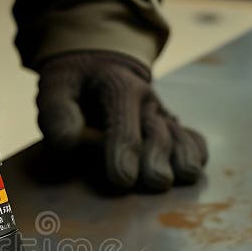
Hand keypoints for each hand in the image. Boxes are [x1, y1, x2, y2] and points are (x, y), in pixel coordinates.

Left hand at [36, 51, 207, 190]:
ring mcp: (162, 115)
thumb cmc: (72, 86)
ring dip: (182, 159)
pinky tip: (191, 170)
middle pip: (158, 132)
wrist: (97, 68)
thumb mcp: (55, 87)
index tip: (123, 179)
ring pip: (181, 137)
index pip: (124, 120)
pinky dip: (196, 154)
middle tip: (157, 182)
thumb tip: (68, 143)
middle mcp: (146, 101)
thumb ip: (57, 112)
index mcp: (118, 87)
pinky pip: (194, 139)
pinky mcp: (172, 128)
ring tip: (178, 179)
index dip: (125, 150)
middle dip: (158, 159)